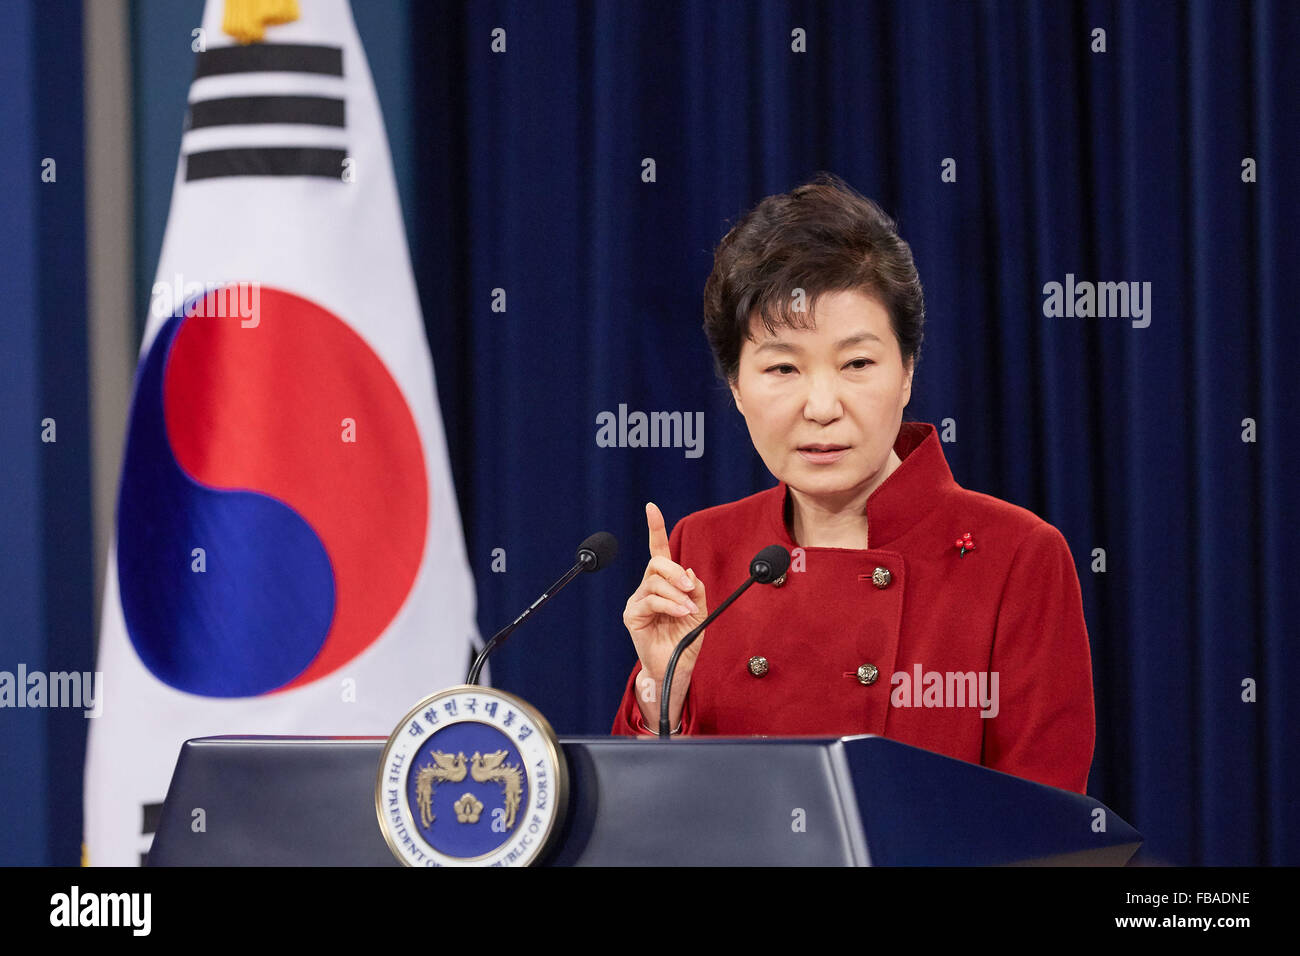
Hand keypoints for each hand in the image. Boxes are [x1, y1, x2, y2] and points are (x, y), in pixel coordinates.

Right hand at [622, 502, 707, 728]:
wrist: (676, 668)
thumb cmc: (686, 639)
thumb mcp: (700, 610)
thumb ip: (696, 589)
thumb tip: (687, 570)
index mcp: (664, 583)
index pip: (657, 551)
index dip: (655, 529)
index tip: (651, 508)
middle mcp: (647, 588)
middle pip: (657, 564)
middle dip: (676, 572)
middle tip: (690, 588)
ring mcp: (638, 601)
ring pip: (654, 582)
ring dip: (676, 594)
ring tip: (687, 610)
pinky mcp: (633, 616)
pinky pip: (650, 601)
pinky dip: (669, 605)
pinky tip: (680, 613)